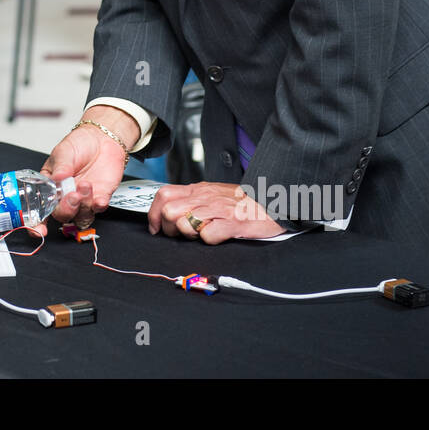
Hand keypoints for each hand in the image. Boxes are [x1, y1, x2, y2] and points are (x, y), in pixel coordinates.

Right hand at [38, 111, 136, 232]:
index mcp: (51, 188)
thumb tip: (58, 177)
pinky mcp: (100, 197)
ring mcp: (83, 200)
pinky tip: (98, 198)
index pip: (41, 211)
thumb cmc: (79, 145)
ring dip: (83, 205)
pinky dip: (98, 206)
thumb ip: (61, 166)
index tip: (39, 229)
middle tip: (72, 195)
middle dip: (66, 209)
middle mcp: (66, 197)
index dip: (38, 223)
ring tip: (86, 185)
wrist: (102, 139)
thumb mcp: (63, 152)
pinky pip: (99, 209)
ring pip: (81, 216)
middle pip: (63, 216)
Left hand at [149, 181, 283, 242]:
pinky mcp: (233, 223)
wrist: (274, 200)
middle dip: (169, 228)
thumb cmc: (245, 201)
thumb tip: (172, 211)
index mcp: (199, 189)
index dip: (154, 214)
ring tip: (200, 235)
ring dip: (188, 234)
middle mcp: (206, 197)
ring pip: (184, 223)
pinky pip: (209, 235)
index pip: (164, 195)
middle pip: (168, 211)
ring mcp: (219, 210)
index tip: (156, 228)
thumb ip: (195, 199)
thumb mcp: (215, 193)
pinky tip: (217, 238)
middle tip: (182, 235)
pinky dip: (209, 240)